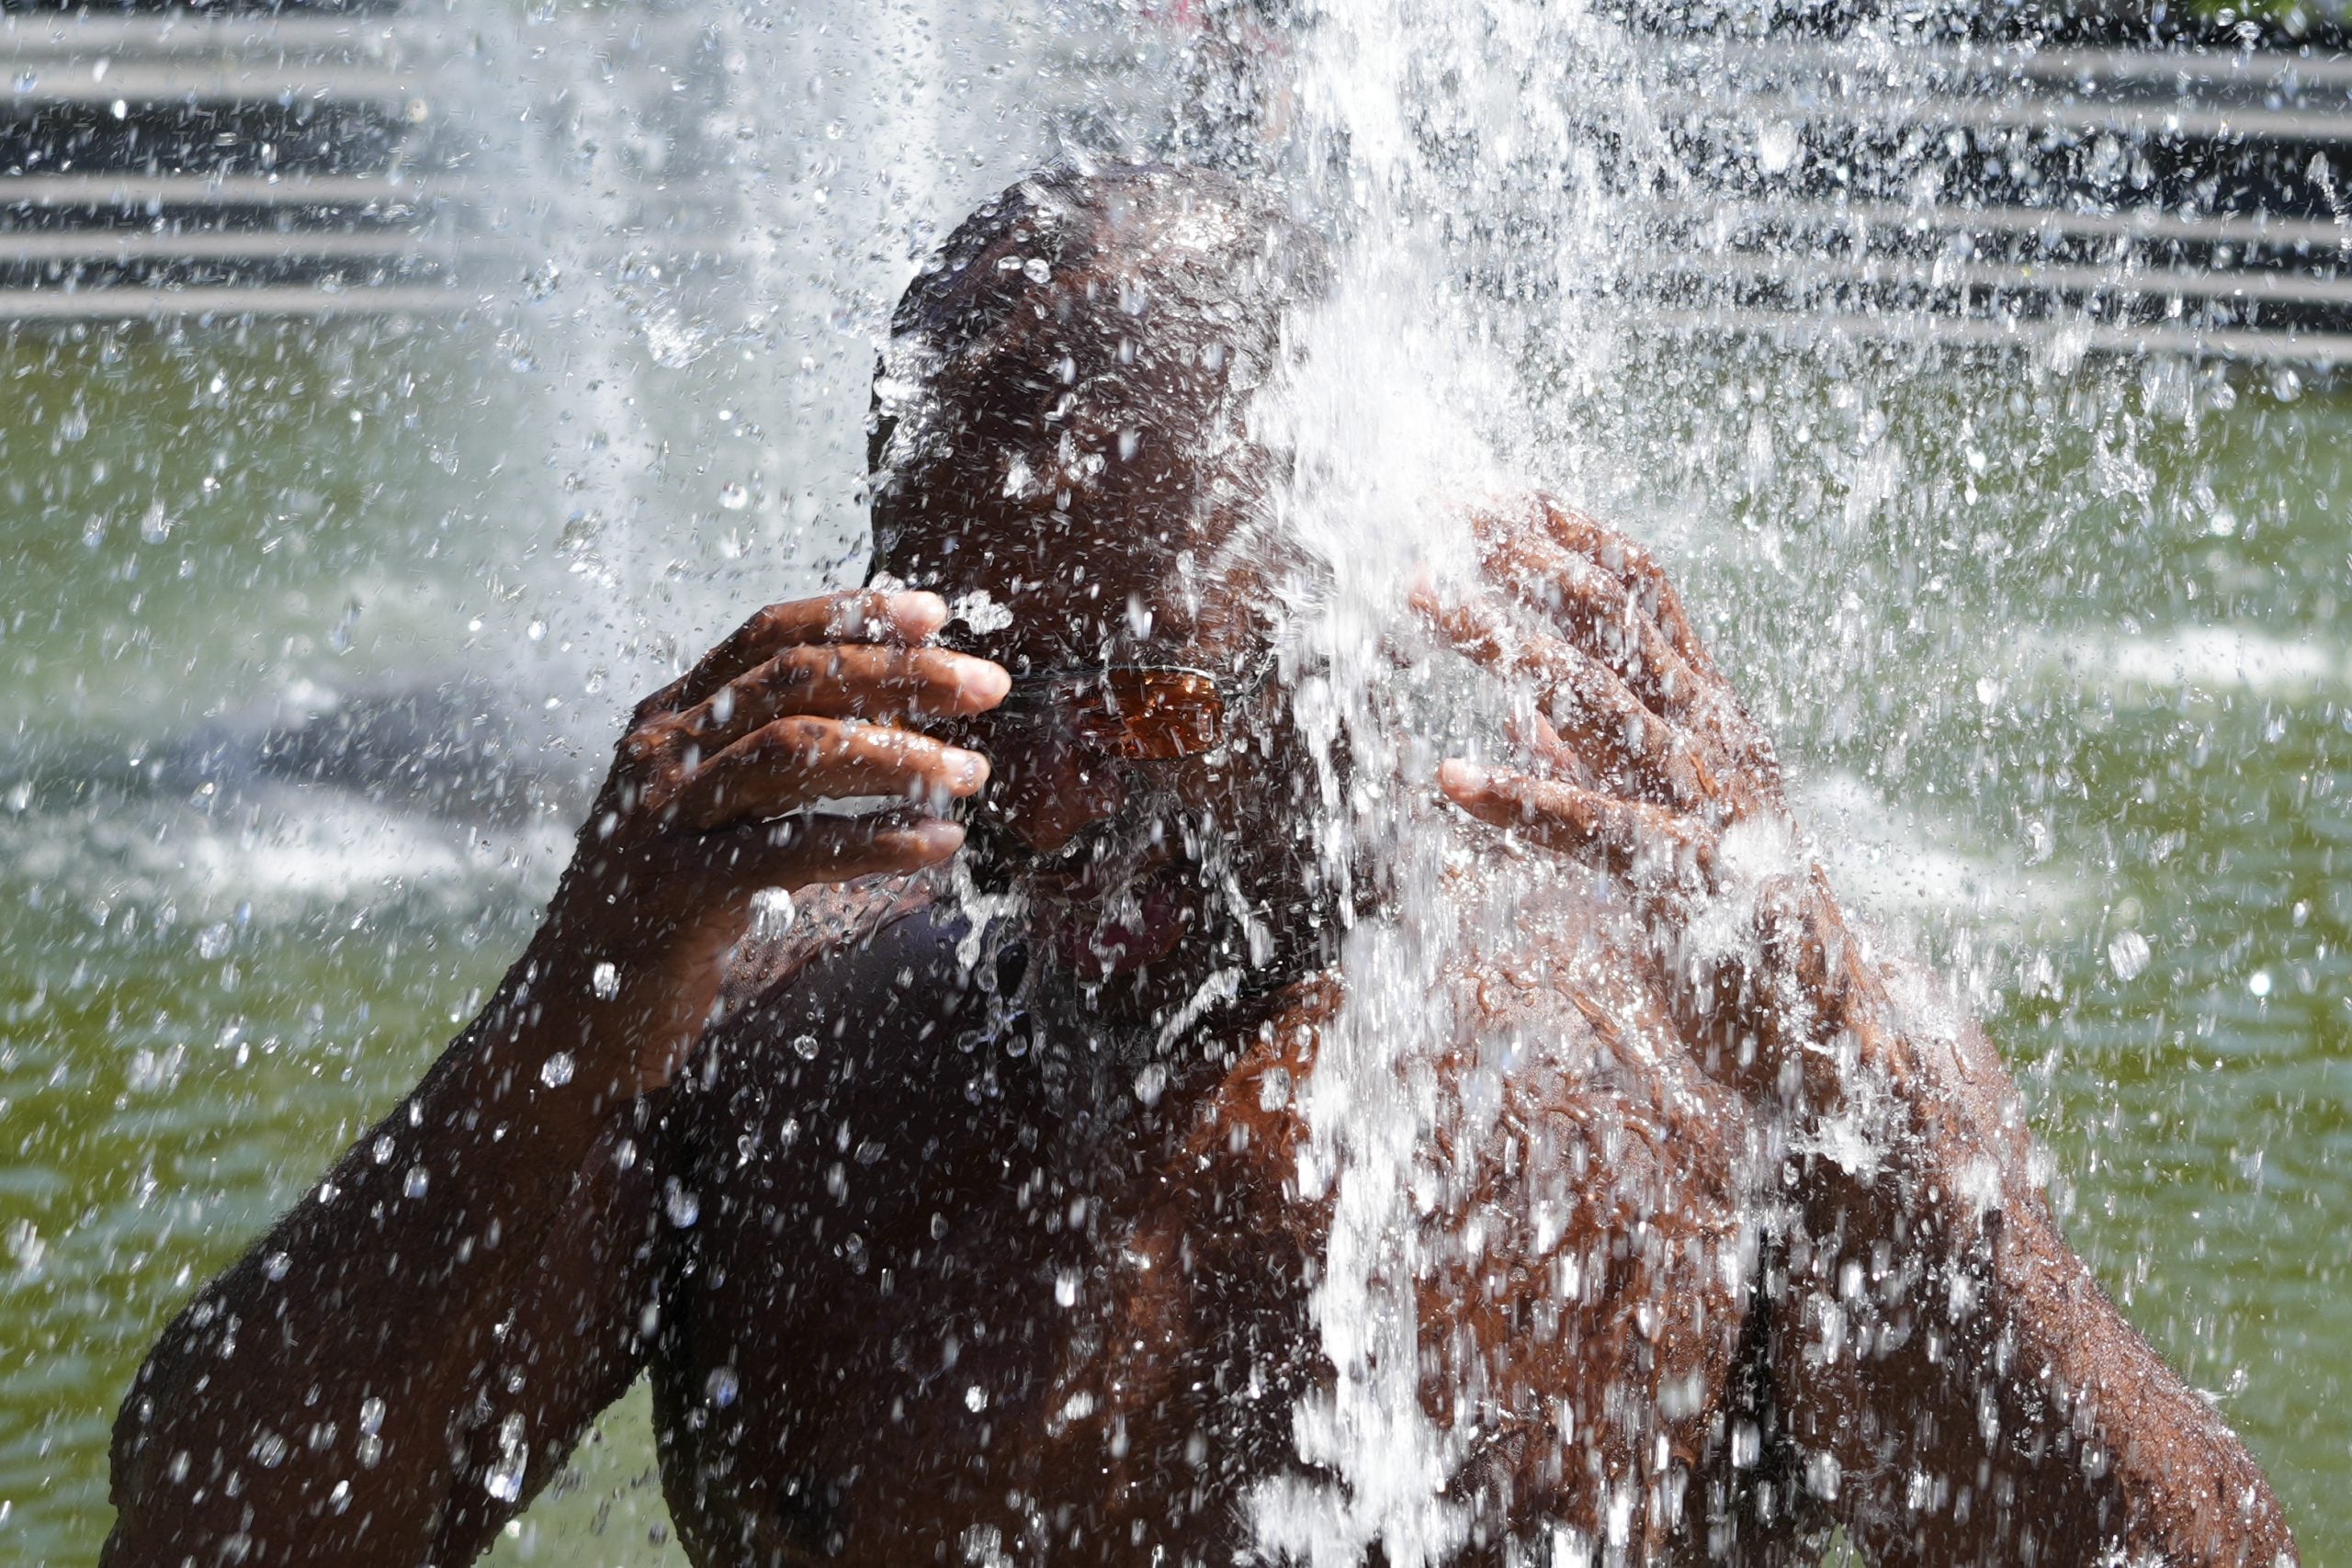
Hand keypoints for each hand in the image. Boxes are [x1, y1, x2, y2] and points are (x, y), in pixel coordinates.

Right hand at [538, 588, 1007, 1091]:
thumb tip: (895, 720)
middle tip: (988, 687)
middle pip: (794, 680)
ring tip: (972, 772)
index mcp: (668, 720)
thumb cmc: (667, 911)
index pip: (768, 635)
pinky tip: (940, 842)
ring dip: (899, 755)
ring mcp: (663, 821)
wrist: (575, 1016)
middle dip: (902, 674)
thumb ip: (771, 759)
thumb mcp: (711, 814)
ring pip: (795, 751)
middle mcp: (659, 755)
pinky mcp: (681, 894)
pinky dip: (878, 841)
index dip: (854, 615)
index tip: (935, 614)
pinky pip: (795, 850)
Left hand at [1420, 497, 1836, 1084]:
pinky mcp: (1696, 877)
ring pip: (1594, 694)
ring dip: (1498, 639)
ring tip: (1419, 597)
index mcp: (1707, 718)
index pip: (1643, 590)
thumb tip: (1520, 712)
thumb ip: (1593, 763)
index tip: (1493, 488)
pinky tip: (1446, 779)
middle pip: (1610, 615)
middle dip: (1521, 554)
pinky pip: (1594, 826)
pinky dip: (1518, 795)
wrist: (1832, 1042)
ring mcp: (1710, 801)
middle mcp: (1714, 739)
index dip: (1568, 532)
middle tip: (1438, 507)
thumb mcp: (1654, 825)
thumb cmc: (1735, 931)